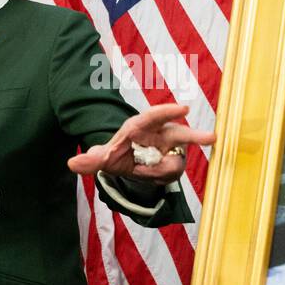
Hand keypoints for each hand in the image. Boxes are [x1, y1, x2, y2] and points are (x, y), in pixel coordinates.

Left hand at [66, 103, 215, 182]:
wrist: (129, 163)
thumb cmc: (118, 153)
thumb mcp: (103, 158)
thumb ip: (90, 161)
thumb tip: (72, 163)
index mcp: (141, 125)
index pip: (156, 116)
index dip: (169, 111)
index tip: (184, 109)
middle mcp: (160, 133)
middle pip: (180, 134)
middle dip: (197, 137)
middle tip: (213, 138)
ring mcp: (170, 147)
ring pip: (173, 160)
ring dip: (162, 170)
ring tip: (146, 173)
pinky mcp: (176, 160)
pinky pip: (172, 170)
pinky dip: (161, 175)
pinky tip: (152, 175)